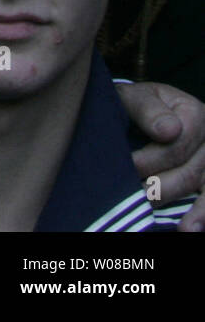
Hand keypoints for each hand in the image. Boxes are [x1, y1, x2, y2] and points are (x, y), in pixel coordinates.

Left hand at [119, 80, 204, 230]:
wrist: (147, 111)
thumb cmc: (138, 105)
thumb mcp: (136, 96)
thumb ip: (147, 109)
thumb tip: (168, 130)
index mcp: (193, 114)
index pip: (175, 144)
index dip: (149, 159)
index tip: (127, 167)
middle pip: (188, 171)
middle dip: (157, 185)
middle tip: (132, 194)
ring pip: (200, 188)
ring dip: (184, 207)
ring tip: (171, 221)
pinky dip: (202, 214)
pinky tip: (190, 228)